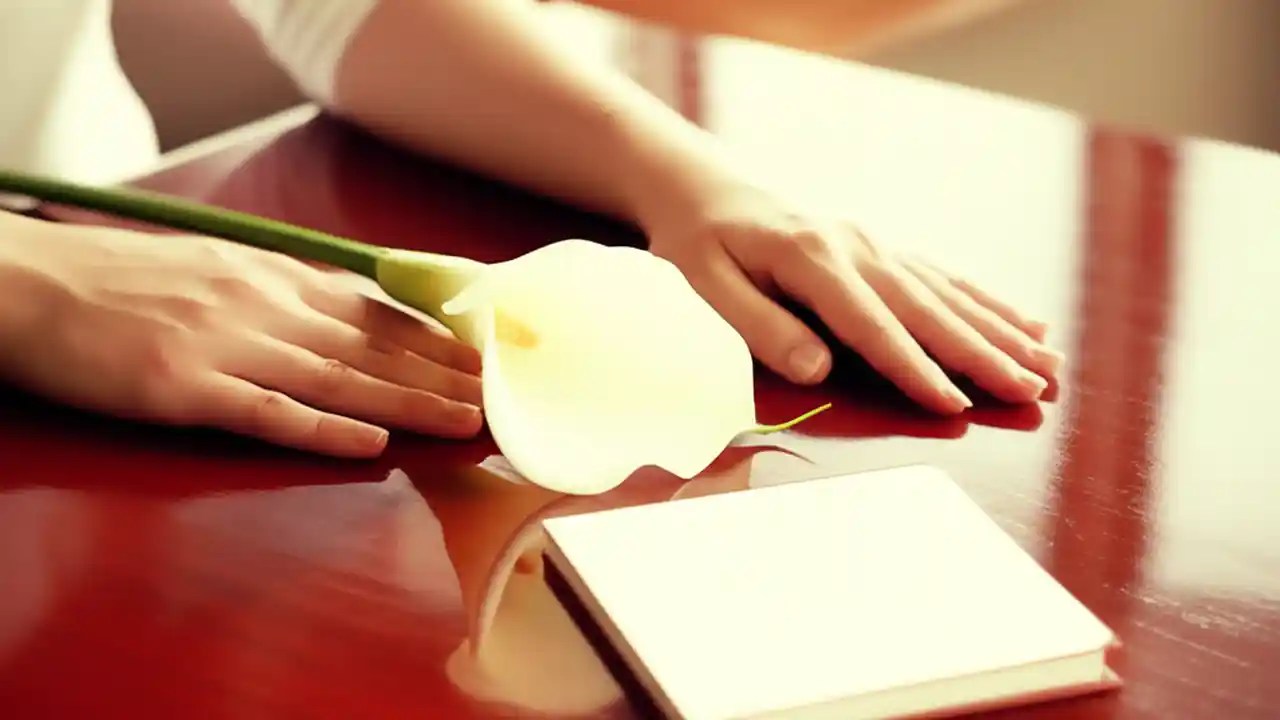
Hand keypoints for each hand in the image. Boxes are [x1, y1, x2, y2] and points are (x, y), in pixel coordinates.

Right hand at [0, 216, 482, 456]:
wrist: (27, 285)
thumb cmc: (117, 278)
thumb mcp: (211, 265)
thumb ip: (278, 288)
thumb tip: (344, 306)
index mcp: (267, 275)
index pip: (370, 309)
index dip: (430, 337)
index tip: (480, 355)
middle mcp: (260, 306)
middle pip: (370, 346)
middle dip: (440, 373)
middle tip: (497, 395)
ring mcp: (224, 346)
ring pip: (338, 378)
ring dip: (408, 401)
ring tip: (463, 421)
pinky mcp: (183, 387)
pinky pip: (266, 412)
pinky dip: (322, 428)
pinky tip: (370, 442)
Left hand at [643, 181, 1061, 413]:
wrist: (707, 188)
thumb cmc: (701, 242)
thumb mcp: (708, 282)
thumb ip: (760, 325)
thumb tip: (817, 369)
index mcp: (812, 258)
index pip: (872, 326)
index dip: (914, 369)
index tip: (955, 406)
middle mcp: (857, 247)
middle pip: (928, 309)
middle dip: (983, 354)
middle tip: (1032, 391)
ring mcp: (875, 243)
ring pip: (948, 293)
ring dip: (1001, 330)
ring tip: (1049, 364)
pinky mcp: (882, 247)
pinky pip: (943, 277)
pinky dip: (987, 302)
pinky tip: (1025, 323)